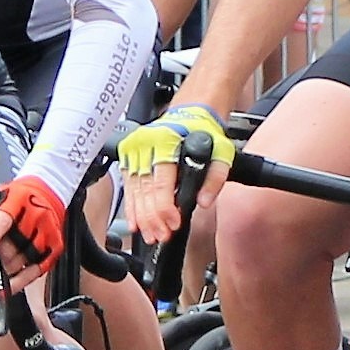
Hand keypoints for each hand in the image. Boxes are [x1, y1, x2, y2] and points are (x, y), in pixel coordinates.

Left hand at [0, 175, 66, 278]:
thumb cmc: (14, 198)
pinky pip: (38, 270)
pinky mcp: (55, 245)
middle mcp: (35, 215)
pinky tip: (11, 282)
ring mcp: (47, 231)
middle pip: (13, 247)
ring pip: (23, 261)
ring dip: (6, 270)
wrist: (47, 191)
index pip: (2, 222)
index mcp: (16, 200)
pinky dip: (22, 280)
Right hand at [117, 103, 228, 242]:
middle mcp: (145, 144)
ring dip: (141, 216)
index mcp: (166, 141)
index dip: (165, 207)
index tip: (172, 224)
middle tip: (161, 235)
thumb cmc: (204, 132)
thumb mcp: (221, 150)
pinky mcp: (128, 156)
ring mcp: (134, 150)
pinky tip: (136, 222)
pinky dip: (132, 207)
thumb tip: (204, 200)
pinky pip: (128, 186)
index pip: (161, 181)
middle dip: (152, 217)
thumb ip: (216, 177)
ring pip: (134, 190)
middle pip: (145, 189)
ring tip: (150, 234)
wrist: (189, 115)